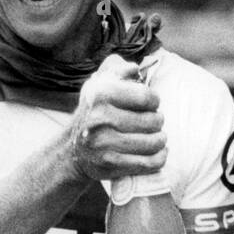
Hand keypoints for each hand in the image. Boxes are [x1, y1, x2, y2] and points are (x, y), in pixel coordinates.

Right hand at [69, 53, 166, 181]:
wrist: (73, 150)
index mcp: (101, 94)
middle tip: (152, 122)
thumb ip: (117, 69)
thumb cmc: (94, 112)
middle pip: (153, 120)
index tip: (150, 104)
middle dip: (158, 121)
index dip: (154, 100)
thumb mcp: (99, 84)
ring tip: (156, 137)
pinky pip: (149, 163)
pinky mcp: (110, 165)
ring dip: (160, 140)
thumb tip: (134, 68)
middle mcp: (100, 119)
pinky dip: (159, 158)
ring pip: (154, 143)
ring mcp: (104, 144)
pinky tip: (158, 153)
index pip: (146, 96)